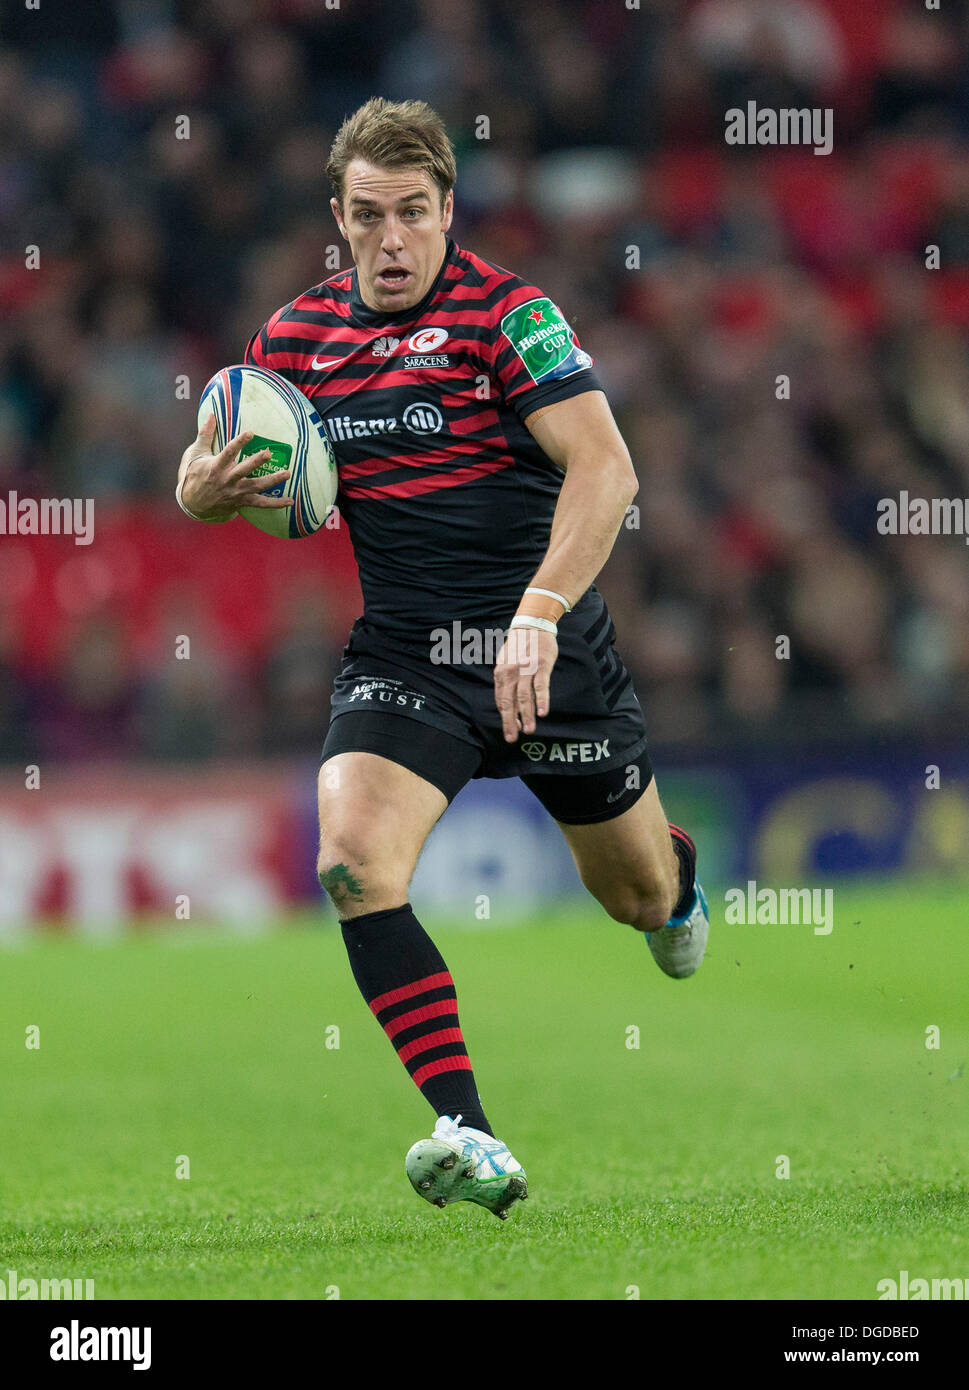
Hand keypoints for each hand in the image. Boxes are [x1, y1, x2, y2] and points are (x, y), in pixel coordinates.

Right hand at [179, 414, 293, 519]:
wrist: (192, 504)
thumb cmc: (194, 475)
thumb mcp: (195, 454)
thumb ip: (205, 434)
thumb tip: (210, 414)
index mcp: (216, 466)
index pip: (228, 452)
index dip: (239, 443)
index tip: (250, 433)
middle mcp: (227, 480)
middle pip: (244, 470)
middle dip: (256, 462)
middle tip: (269, 453)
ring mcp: (235, 492)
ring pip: (256, 487)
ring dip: (272, 481)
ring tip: (287, 473)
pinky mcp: (241, 502)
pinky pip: (260, 504)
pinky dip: (275, 503)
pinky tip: (289, 501)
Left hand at [493, 625, 557, 740]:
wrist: (532, 624)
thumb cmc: (520, 646)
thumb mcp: (506, 662)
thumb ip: (505, 680)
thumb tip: (505, 701)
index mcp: (501, 673)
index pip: (501, 701)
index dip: (506, 717)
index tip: (509, 731)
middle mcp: (511, 673)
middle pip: (510, 702)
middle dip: (511, 722)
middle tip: (513, 738)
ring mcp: (526, 669)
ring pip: (525, 697)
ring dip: (527, 715)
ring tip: (529, 730)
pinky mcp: (541, 666)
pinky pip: (541, 686)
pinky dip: (542, 700)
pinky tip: (543, 713)